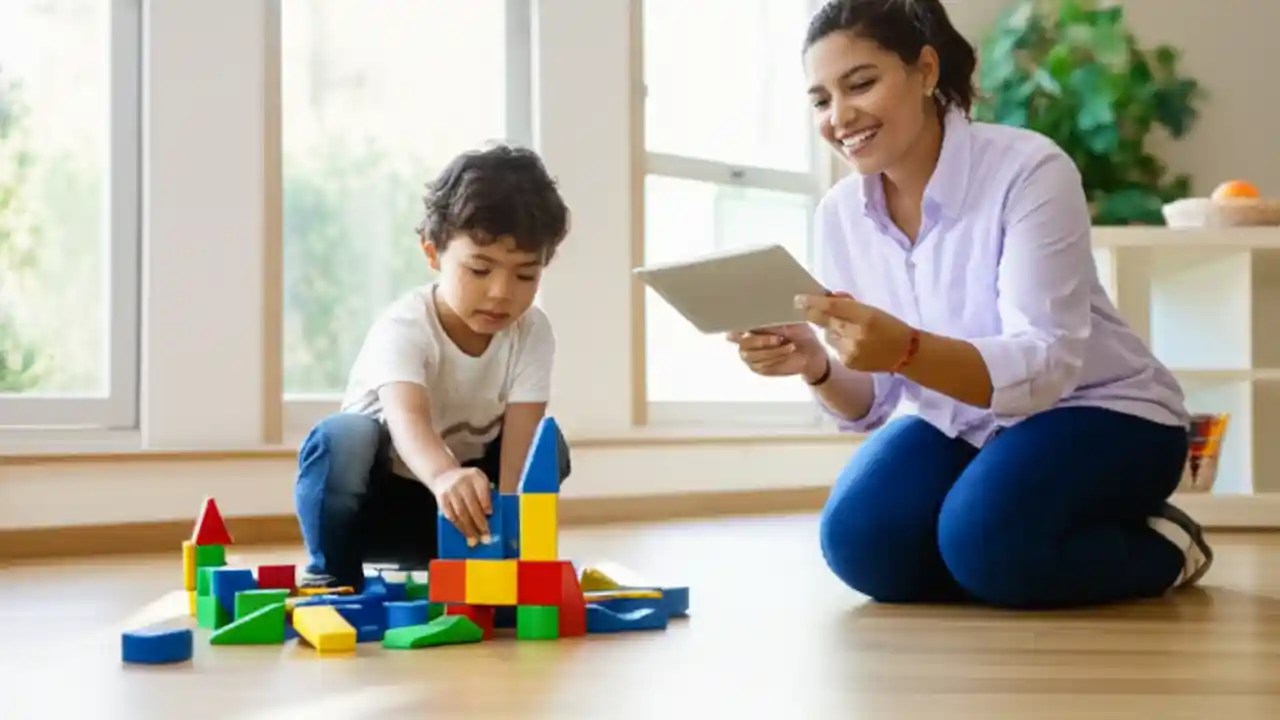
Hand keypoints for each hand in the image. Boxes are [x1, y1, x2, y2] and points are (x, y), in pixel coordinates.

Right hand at [430, 467, 491, 543]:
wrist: (444, 475)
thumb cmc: (467, 482)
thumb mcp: (479, 480)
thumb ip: (486, 494)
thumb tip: (489, 515)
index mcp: (475, 476)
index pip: (482, 491)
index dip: (486, 503)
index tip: (490, 515)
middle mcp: (462, 482)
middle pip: (472, 505)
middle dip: (479, 522)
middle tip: (485, 535)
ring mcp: (450, 491)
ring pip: (461, 513)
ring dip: (468, 528)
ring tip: (474, 538)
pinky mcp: (441, 499)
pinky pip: (450, 515)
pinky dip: (458, 525)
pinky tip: (463, 531)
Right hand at [725, 323, 827, 381]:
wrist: (811, 352)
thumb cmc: (798, 333)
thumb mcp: (785, 323)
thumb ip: (767, 324)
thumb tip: (754, 324)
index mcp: (749, 327)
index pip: (734, 329)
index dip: (737, 331)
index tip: (749, 329)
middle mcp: (746, 343)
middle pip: (743, 344)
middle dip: (761, 342)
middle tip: (778, 338)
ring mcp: (751, 357)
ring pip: (753, 356)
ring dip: (774, 352)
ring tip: (790, 346)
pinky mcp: (759, 368)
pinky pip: (762, 366)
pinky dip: (777, 359)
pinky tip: (788, 354)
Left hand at [794, 293, 913, 372]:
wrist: (905, 353)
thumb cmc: (890, 326)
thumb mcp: (872, 310)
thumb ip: (849, 304)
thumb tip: (826, 297)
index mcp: (865, 316)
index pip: (833, 307)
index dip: (813, 302)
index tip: (799, 298)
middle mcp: (855, 334)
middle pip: (824, 321)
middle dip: (812, 313)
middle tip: (801, 305)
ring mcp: (850, 350)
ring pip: (827, 334)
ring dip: (830, 329)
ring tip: (847, 330)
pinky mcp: (847, 362)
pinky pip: (834, 347)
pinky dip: (838, 342)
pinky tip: (852, 343)